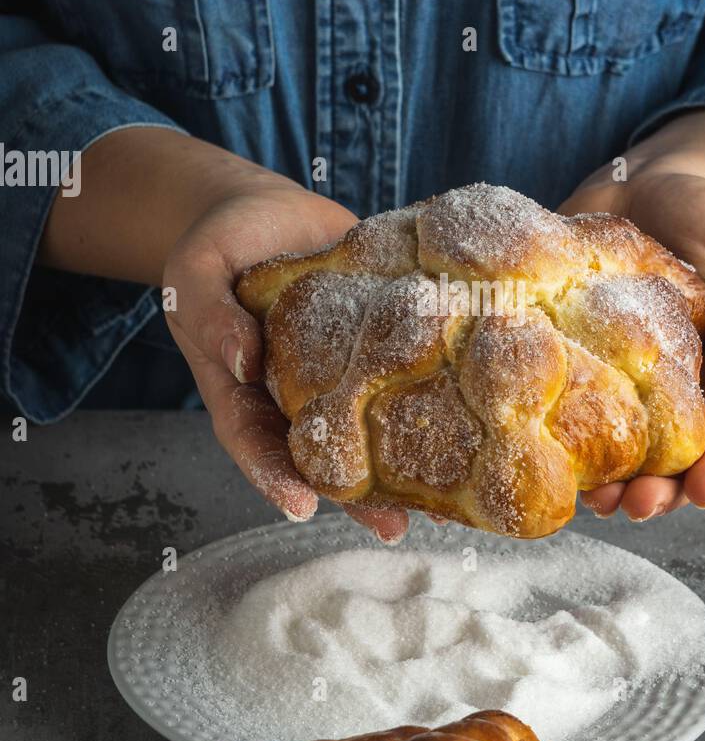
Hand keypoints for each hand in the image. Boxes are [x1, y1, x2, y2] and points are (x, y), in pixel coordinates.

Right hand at [40, 126, 407, 540]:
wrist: (267, 211)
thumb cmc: (219, 244)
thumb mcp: (197, 273)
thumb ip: (211, 315)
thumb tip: (244, 360)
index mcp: (242, 389)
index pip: (252, 442)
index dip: (274, 476)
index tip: (301, 505)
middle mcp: (292, 395)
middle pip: (320, 456)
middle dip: (354, 498)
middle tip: (390, 528)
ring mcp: (338, 374)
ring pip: (370, 431)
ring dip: (404, 470)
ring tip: (446, 508)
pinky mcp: (377, 345)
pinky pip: (402, 379)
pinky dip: (432, 405)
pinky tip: (472, 431)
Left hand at [559, 109, 704, 521]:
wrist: (648, 178)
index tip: (703, 493)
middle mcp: (670, 384)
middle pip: (668, 451)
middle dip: (655, 488)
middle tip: (636, 507)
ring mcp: (619, 373)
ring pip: (616, 439)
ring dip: (606, 477)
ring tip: (593, 500)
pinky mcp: (574, 352)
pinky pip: (565, 397)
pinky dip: (557, 428)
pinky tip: (542, 448)